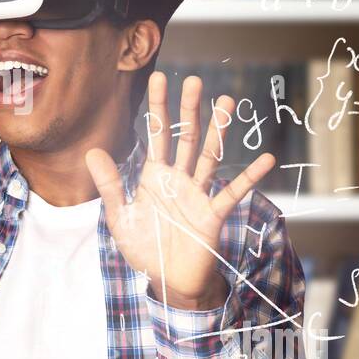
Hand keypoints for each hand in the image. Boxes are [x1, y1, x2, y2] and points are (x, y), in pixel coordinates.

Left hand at [85, 72, 275, 311]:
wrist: (167, 280)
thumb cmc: (144, 247)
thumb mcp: (120, 215)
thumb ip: (110, 184)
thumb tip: (92, 151)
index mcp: (154, 176)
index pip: (156, 134)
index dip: (157, 107)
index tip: (159, 78)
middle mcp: (178, 179)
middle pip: (185, 137)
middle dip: (188, 109)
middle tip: (194, 80)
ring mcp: (197, 194)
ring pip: (208, 156)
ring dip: (217, 131)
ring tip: (226, 102)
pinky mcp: (212, 214)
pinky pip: (233, 193)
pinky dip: (249, 177)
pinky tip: (266, 159)